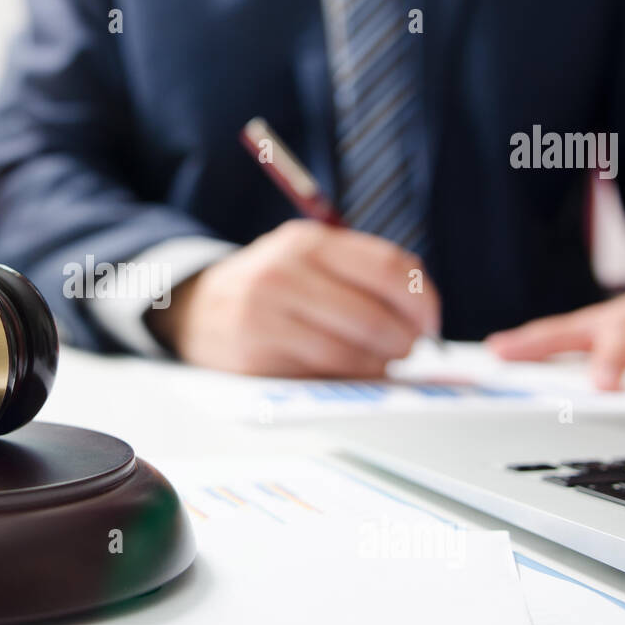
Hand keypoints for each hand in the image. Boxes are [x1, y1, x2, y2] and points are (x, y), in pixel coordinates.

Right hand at [146, 219, 440, 376]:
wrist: (194, 309)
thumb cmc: (270, 286)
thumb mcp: (306, 257)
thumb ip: (361, 272)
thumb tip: (424, 314)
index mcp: (306, 242)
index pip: (389, 269)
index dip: (423, 301)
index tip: (430, 322)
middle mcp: (283, 274)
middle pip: (374, 318)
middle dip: (404, 342)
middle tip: (408, 350)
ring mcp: (265, 317)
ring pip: (351, 355)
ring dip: (379, 367)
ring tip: (381, 364)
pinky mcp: (255, 357)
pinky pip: (322, 378)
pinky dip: (348, 382)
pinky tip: (350, 374)